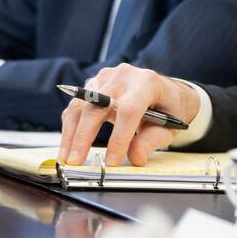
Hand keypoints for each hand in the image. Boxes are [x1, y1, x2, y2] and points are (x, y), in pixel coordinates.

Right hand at [58, 63, 200, 166]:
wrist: (165, 90)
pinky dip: (70, 127)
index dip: (119, 137)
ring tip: (67, 158)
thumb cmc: (169, 108)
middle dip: (84, 137)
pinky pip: (76, 106)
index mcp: (148, 82)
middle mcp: (124, 75)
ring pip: (81, 105)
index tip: (111, 161)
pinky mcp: (93, 84)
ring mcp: (106, 77)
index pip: (129, 109)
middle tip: (76, 162)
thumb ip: (152, 141)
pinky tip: (67, 145)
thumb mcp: (169, 126)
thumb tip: (135, 157)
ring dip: (71, 134)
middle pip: (98, 105)